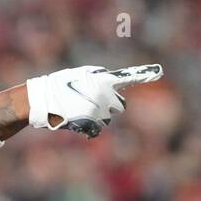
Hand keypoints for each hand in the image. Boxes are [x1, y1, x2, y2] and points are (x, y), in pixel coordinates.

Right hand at [27, 64, 158, 137]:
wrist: (40, 100)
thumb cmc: (57, 86)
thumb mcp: (78, 75)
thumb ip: (97, 78)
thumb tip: (109, 83)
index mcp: (103, 80)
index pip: (127, 76)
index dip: (144, 74)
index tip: (160, 71)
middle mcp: (105, 95)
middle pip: (119, 106)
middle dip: (109, 106)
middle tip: (90, 103)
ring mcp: (98, 110)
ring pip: (106, 119)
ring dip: (96, 117)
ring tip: (76, 110)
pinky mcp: (90, 123)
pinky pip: (96, 130)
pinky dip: (88, 128)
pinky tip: (74, 121)